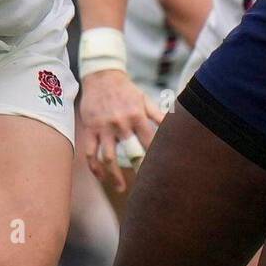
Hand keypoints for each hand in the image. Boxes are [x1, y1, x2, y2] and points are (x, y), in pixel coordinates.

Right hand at [78, 69, 164, 191]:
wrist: (101, 76)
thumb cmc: (126, 89)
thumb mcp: (144, 99)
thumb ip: (158, 115)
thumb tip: (175, 126)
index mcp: (136, 116)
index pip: (149, 142)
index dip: (156, 157)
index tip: (162, 172)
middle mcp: (120, 123)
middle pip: (130, 153)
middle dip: (138, 170)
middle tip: (146, 188)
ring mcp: (104, 128)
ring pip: (108, 158)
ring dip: (115, 176)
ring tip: (122, 189)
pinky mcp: (90, 130)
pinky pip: (90, 153)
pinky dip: (95, 168)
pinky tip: (101, 177)